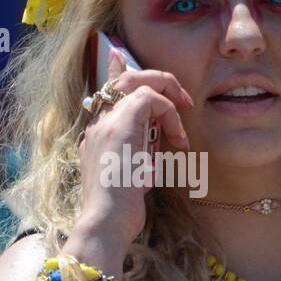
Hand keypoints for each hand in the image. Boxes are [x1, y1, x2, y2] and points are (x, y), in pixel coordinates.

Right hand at [72, 47, 193, 264]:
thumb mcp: (132, 177)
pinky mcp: (122, 123)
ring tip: (184, 113)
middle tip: (180, 98)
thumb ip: (139, 156)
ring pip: (138, 82)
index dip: (116, 72)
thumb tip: (154, 147)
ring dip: (167, 95)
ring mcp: (107, 121)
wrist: (104, 222)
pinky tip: (177, 138)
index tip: (119, 57)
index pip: (105, 93)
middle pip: (123, 80)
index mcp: (96, 134)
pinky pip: (151, 98)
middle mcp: (98, 123)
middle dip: (155, 80)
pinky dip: (169, 114)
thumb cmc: (119, 212)